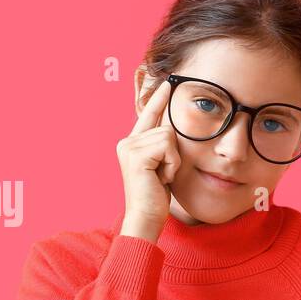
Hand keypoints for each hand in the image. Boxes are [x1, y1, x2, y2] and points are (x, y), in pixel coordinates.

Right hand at [116, 78, 179, 236]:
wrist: (145, 217)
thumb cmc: (155, 197)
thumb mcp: (161, 166)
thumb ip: (162, 148)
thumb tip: (172, 130)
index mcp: (131, 143)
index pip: (148, 115)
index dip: (158, 100)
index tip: (167, 83)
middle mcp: (126, 142)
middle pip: (166, 127)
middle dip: (173, 154)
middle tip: (162, 174)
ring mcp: (129, 147)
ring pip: (169, 136)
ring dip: (173, 161)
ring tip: (161, 177)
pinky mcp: (136, 154)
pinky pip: (168, 146)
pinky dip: (171, 164)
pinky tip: (160, 178)